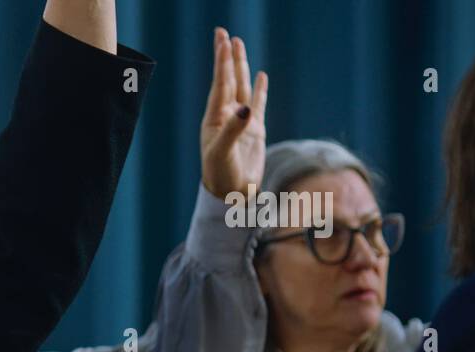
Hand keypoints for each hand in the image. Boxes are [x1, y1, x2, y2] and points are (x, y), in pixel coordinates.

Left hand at [200, 28, 267, 198]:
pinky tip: (259, 75)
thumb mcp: (223, 152)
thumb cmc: (221, 175)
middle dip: (228, 57)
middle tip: (225, 34)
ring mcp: (241, 121)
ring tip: (240, 45)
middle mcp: (226, 116)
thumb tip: (245, 108)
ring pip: (242, 87)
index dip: (222, 62)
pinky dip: (258, 89)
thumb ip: (233, 130)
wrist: (231, 194)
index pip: (220, 84)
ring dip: (242, 67)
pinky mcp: (254, 130)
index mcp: (215, 118)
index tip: (223, 41)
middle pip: (229, 80)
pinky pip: (257, 103)